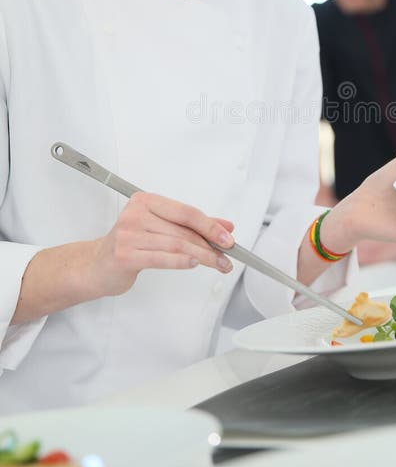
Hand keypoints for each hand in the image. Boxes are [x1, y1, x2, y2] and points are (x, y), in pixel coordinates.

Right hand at [90, 192, 234, 295]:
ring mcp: (128, 234)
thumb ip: (191, 226)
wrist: (95, 266)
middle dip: (210, 245)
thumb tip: (226, 227)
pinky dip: (181, 261)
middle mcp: (135, 214)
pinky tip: (194, 264)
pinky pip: (161, 258)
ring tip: (218, 264)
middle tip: (227, 256)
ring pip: (176, 245)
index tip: (228, 237)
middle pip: (183, 230)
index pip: (186, 212)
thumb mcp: (161, 229)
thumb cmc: (130, 245)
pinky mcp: (125, 255)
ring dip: (202, 257)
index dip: (210, 225)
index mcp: (145, 201)